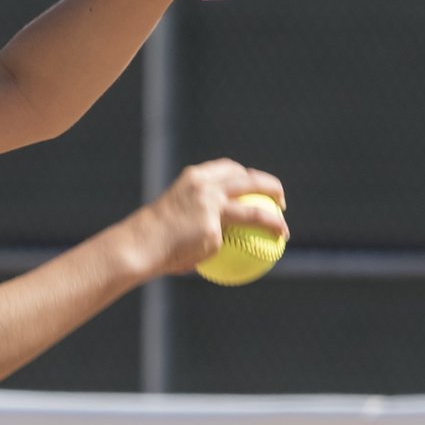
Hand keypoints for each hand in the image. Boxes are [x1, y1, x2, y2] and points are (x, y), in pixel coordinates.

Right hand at [116, 159, 287, 277]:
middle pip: (248, 180)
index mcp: (193, 179)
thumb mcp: (173, 221)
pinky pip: (235, 240)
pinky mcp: (214, 229)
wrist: (140, 246)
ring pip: (254, 208)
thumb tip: (213, 235)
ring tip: (284, 228)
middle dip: (270, 186)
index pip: (227, 169)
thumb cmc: (151, 239)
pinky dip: (249, 246)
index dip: (245, 175)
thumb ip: (194, 219)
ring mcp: (212, 207)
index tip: (255, 186)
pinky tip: (262, 255)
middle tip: (280, 200)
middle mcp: (205, 187)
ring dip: (274, 216)